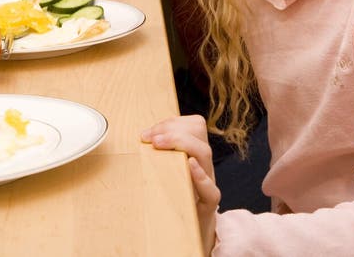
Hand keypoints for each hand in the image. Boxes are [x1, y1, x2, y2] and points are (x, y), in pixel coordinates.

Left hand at [141, 115, 219, 255]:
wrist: (189, 230)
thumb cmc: (175, 196)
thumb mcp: (169, 170)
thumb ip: (163, 155)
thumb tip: (142, 137)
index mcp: (195, 152)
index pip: (193, 124)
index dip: (172, 122)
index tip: (148, 132)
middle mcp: (204, 163)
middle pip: (199, 131)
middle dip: (173, 129)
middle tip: (151, 139)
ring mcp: (208, 182)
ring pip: (205, 152)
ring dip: (181, 143)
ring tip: (159, 145)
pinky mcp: (208, 205)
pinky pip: (211, 189)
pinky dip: (200, 176)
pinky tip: (189, 166)